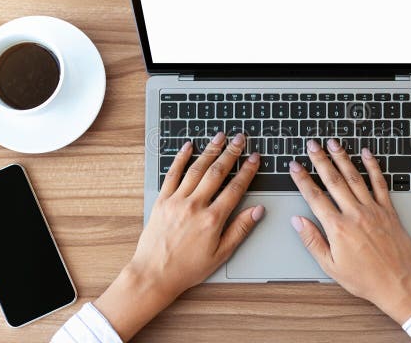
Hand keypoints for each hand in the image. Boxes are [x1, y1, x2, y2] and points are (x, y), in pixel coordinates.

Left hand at [94, 133, 263, 340]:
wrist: (153, 274)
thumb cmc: (187, 268)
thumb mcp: (221, 254)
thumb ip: (240, 229)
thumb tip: (257, 211)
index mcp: (212, 219)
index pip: (235, 188)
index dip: (247, 171)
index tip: (254, 158)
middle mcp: (195, 206)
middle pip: (217, 172)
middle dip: (231, 153)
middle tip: (240, 138)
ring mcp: (176, 201)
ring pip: (196, 169)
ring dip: (210, 150)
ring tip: (220, 136)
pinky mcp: (162, 201)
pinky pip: (172, 174)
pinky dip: (181, 159)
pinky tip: (188, 146)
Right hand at [288, 139, 410, 323]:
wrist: (398, 283)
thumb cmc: (365, 279)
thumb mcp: (331, 266)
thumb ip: (313, 241)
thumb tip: (297, 221)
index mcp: (338, 228)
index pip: (315, 197)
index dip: (302, 179)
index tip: (294, 166)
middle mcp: (355, 214)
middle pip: (333, 181)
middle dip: (320, 160)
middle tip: (312, 145)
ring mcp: (373, 210)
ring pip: (355, 177)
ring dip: (342, 158)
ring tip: (333, 143)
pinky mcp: (388, 211)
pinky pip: (379, 184)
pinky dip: (373, 167)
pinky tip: (366, 154)